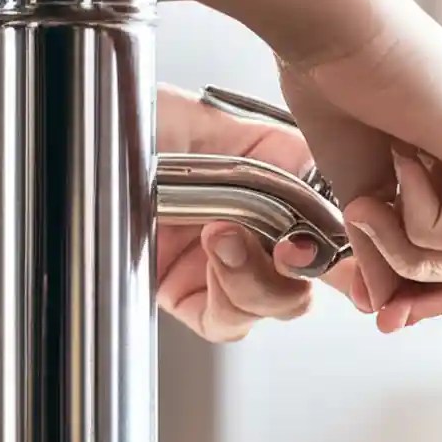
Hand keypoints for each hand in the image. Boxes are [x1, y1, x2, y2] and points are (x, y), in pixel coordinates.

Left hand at [153, 85, 354, 341]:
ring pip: (276, 305)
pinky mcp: (184, 298)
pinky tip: (214, 253)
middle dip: (312, 269)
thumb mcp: (214, 121)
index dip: (357, 254)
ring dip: (260, 276)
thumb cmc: (128, 120)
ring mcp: (219, 270)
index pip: (329, 231)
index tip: (367, 257)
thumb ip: (276, 151)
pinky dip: (231, 294)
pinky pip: (226, 322)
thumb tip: (328, 171)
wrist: (75, 138)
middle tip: (295, 247)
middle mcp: (251, 234)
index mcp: (269, 191)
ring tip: (226, 234)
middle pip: (311, 279)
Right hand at [278, 9, 441, 332]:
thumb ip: (386, 251)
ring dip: (407, 250)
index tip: (393, 313)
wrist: (325, 31)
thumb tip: (385, 309)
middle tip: (387, 311)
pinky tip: (394, 169)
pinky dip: (416, 222)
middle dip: (433, 296)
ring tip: (368, 204)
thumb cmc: (335, 87)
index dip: (441, 291)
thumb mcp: (364, 194)